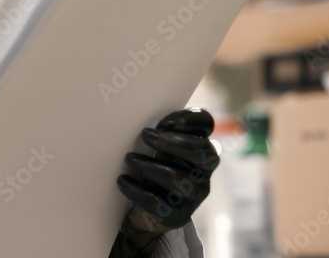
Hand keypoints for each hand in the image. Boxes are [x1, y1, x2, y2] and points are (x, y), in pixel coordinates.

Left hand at [111, 108, 217, 256]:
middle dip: (172, 141)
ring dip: (149, 165)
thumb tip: (141, 113)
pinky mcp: (177, 216)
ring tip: (129, 158)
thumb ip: (160, 131)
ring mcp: (194, 196)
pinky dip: (135, 189)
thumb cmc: (153, 168)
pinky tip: (122, 181)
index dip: (188, 119)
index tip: (164, 122)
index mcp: (198, 146)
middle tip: (146, 135)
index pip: (206, 123)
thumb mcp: (159, 147)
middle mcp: (203, 171)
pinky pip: (157, 202)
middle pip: (202, 151)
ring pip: (177, 178)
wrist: (146, 211)